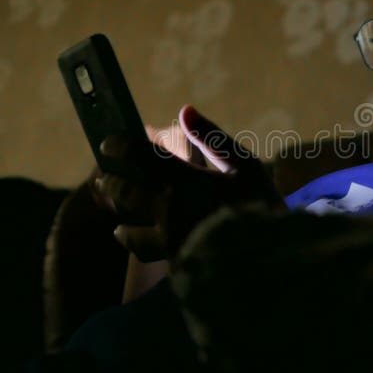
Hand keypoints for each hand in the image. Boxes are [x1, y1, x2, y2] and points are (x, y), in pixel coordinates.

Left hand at [94, 105, 284, 261]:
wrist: (270, 258)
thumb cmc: (262, 205)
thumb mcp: (245, 165)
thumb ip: (212, 137)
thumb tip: (185, 110)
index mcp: (184, 180)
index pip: (138, 157)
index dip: (119, 147)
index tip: (108, 143)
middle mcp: (169, 210)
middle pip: (125, 194)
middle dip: (110, 184)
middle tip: (102, 179)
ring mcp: (169, 239)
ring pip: (128, 230)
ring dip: (118, 219)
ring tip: (115, 219)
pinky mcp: (175, 261)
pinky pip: (144, 251)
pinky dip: (135, 242)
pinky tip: (132, 239)